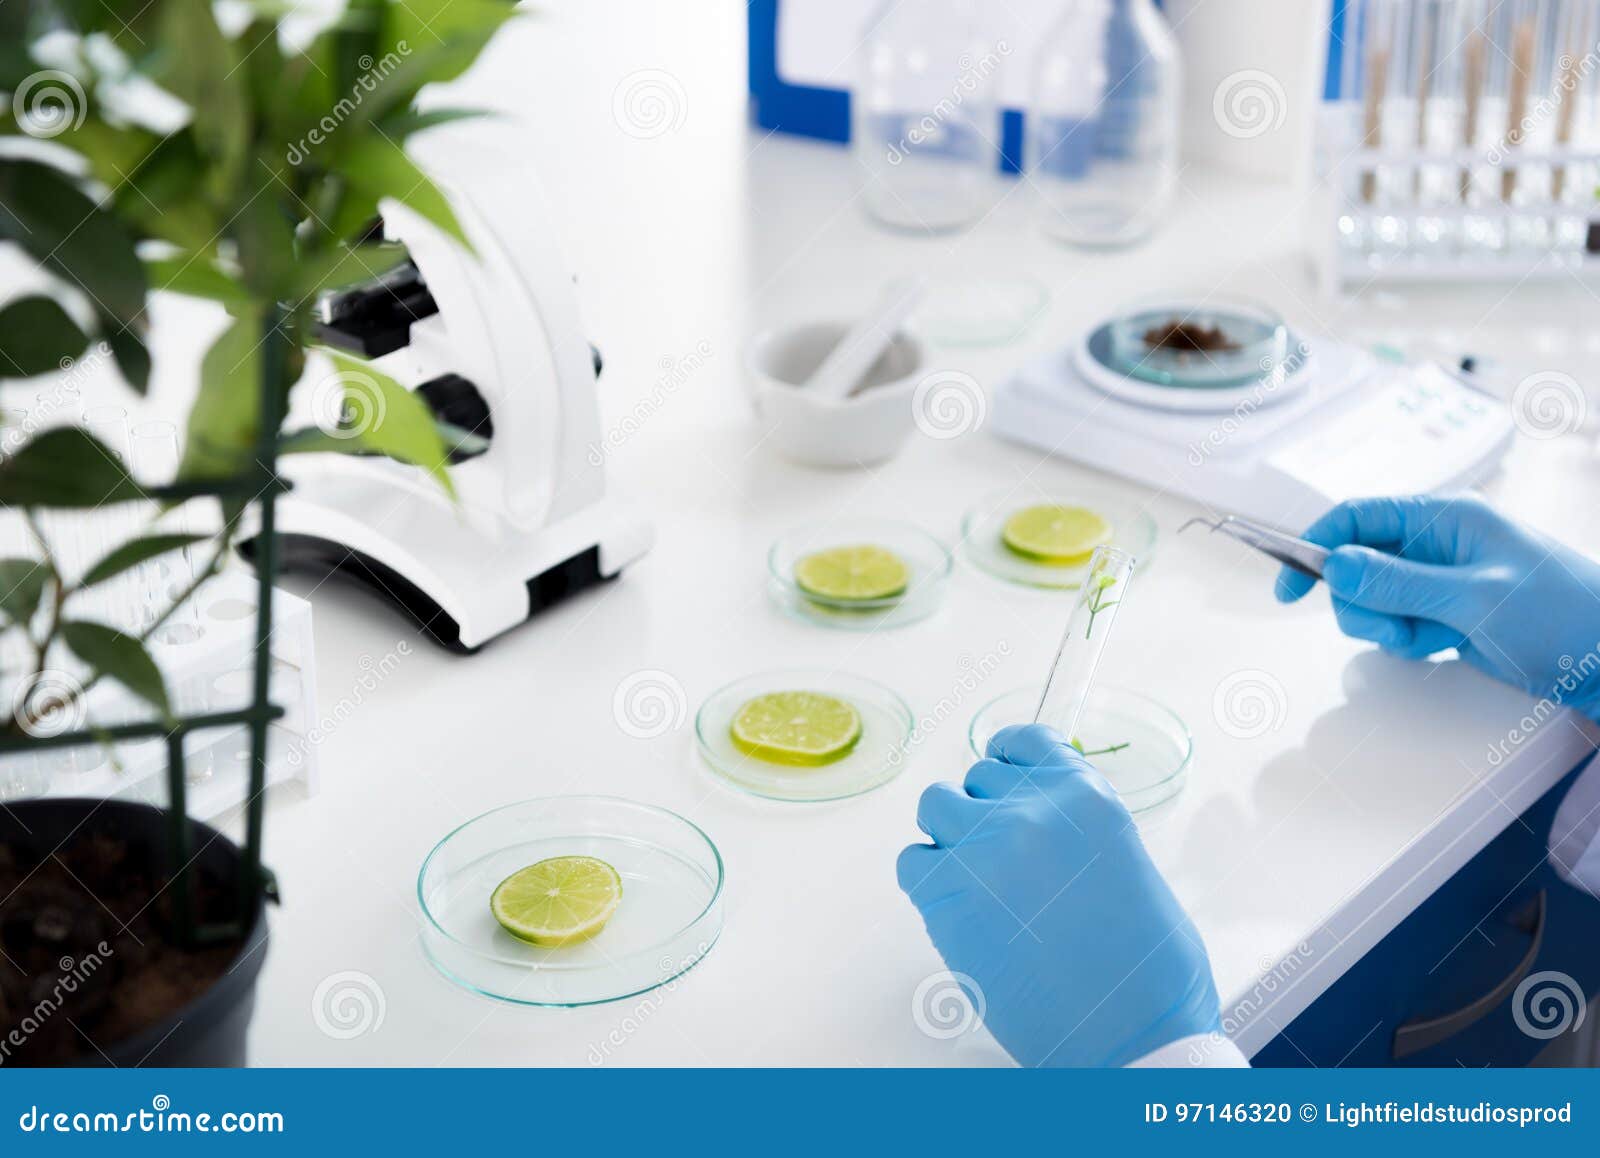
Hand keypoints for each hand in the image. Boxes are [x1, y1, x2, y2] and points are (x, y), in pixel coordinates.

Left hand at [896, 724, 1220, 1067]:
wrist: (1133, 1034)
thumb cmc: (1149, 971)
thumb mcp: (1128, 865)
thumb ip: (1081, 832)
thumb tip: (1048, 832)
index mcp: (1085, 797)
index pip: (1024, 743)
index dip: (1007, 761)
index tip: (1000, 775)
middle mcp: (1032, 810)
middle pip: (977, 779)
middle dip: (982, 811)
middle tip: (996, 855)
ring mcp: (984, 847)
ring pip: (935, 805)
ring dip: (948, 835)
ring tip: (970, 877)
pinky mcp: (947, 894)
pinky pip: (912, 861)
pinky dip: (925, 879)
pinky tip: (954, 908)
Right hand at [1277, 495, 1599, 719]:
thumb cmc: (1562, 615)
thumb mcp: (1474, 599)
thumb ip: (1396, 582)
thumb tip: (1332, 565)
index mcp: (1444, 516)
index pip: (1356, 517)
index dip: (1315, 546)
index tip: (1289, 586)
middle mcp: (1435, 542)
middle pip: (1354, 564)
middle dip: (1360, 602)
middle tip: (1393, 627)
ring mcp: (1438, 578)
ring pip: (1369, 599)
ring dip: (1383, 626)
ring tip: (1427, 639)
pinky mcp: (1443, 611)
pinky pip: (1394, 621)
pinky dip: (1404, 639)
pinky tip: (1439, 645)